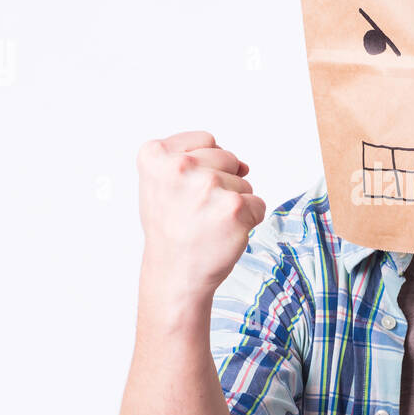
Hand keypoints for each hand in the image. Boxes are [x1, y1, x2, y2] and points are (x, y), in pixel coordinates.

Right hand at [135, 130, 265, 308]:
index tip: (184, 191)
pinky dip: (247, 220)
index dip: (202, 167)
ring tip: (207, 223)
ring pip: (244, 182)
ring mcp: (209, 186)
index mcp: (155, 155)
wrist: (175, 274)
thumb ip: (193, 159)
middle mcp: (180, 166)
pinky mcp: (235, 208)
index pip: (206, 140)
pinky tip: (223, 233)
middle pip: (228, 158)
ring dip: (233, 203)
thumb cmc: (171, 229)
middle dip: (221, 183)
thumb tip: (243, 165)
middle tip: (197, 211)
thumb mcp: (161, 183)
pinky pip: (258, 204)